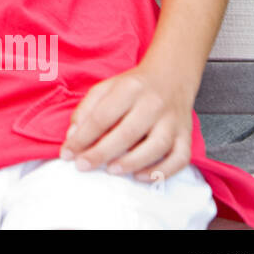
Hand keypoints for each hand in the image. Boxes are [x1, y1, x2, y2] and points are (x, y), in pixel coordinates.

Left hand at [58, 65, 195, 184]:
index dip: (82, 137)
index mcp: (130, 88)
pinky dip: (162, 171)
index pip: (103, 116)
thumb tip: (73, 136)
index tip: (67, 153)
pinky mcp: (186, 135)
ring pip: (157, 146)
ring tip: (111, 170)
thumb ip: (86, 109)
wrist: (171, 77)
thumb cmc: (133, 87)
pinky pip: (180, 158)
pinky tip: (140, 176)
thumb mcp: (105, 87)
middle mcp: (153, 104)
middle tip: (83, 165)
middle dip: (101, 153)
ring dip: (132, 162)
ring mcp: (173, 121)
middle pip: (128, 132)